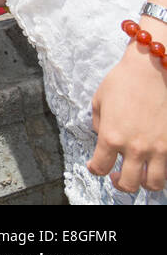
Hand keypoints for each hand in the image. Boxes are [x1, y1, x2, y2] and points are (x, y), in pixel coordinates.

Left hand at [89, 44, 166, 194]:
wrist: (150, 70)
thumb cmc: (122, 81)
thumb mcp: (99, 101)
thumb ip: (98, 124)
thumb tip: (102, 136)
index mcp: (111, 136)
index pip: (100, 168)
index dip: (95, 169)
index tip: (95, 166)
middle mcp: (135, 147)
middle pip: (128, 184)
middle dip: (119, 183)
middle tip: (117, 175)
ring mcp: (157, 148)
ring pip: (153, 184)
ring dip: (143, 182)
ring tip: (139, 173)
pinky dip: (161, 169)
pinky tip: (154, 161)